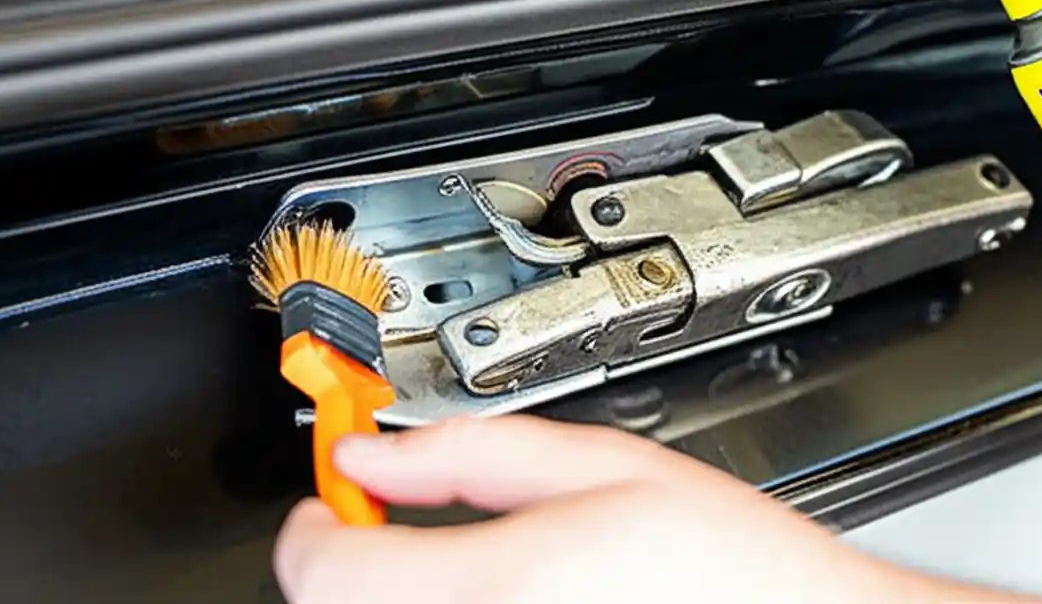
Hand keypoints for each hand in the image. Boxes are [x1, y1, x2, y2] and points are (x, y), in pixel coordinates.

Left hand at [273, 415, 1041, 603]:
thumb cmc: (726, 567)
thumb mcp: (602, 465)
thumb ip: (469, 455)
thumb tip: (374, 452)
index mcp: (503, 587)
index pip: (327, 572)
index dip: (315, 527)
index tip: (332, 500)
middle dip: (358, 563)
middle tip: (398, 524)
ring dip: (401, 594)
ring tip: (477, 566)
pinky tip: (505, 597)